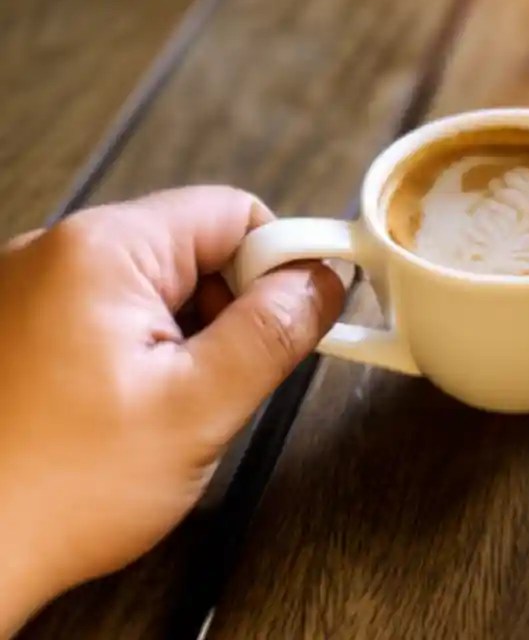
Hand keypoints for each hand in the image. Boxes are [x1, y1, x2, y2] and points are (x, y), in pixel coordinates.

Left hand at [0, 188, 342, 633]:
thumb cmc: (54, 491)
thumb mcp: (198, 409)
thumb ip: (272, 333)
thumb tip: (322, 280)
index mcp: (101, 251)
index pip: (234, 212)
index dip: (280, 266)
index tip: (293, 324)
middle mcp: (53, 252)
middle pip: (194, 247)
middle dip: (228, 312)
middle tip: (222, 386)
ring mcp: (25, 290)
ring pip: (155, 289)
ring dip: (184, 340)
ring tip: (166, 412)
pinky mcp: (16, 329)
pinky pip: (108, 319)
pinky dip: (138, 358)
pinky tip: (125, 415)